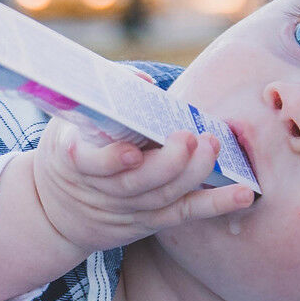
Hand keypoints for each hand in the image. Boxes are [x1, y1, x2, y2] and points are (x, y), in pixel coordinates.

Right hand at [29, 120, 256, 254]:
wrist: (54, 211)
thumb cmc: (70, 150)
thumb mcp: (68, 122)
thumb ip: (102, 99)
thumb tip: (142, 80)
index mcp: (76, 162)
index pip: (90, 165)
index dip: (110, 161)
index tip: (131, 152)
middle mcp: (103, 192)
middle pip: (137, 184)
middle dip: (167, 162)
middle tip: (189, 136)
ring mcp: (129, 210)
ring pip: (165, 197)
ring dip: (194, 173)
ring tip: (212, 146)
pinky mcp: (151, 220)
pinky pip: (186, 213)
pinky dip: (216, 204)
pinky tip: (244, 194)